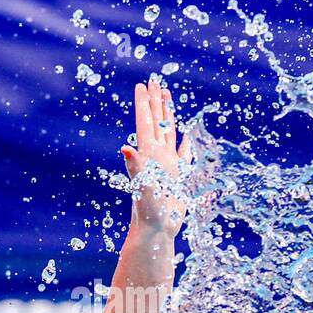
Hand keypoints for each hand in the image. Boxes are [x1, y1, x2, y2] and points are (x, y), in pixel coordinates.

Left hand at [120, 80, 190, 236]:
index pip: (145, 123)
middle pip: (156, 122)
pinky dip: (186, 140)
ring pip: (168, 132)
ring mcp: (166, 164)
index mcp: (148, 155)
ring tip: (166, 96)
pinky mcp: (177, 175)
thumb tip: (125, 147)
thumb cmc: (148, 211)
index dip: (144, 104)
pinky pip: (183, 152)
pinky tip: (188, 133)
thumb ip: (135, 165)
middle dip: (155, 102)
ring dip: (167, 114)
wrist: (156, 230)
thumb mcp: (142, 185)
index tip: (143, 85)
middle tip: (154, 81)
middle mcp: (156, 156)